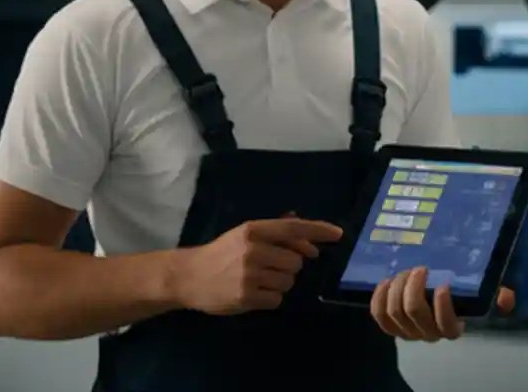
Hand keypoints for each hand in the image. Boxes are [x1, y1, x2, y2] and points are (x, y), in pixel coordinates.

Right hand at [169, 217, 342, 315]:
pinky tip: (253, 293)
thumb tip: (306, 232)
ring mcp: (250, 274)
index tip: (338, 234)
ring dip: (280, 283)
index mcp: (253, 230)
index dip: (318, 230)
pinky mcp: (246, 296)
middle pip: (296, 261)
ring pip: (288, 281)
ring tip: (259, 280)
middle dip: (290, 266)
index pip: (294, 228)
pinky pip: (277, 299)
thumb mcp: (245, 234)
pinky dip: (270, 298)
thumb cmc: (221, 253)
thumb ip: (275, 232)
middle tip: (271, 267)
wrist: (189, 276)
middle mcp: (253, 249)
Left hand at [370, 266, 515, 341]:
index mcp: (452, 328)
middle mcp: (429, 334)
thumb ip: (499, 294)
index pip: (446, 325)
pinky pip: (379, 315)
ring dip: (397, 287)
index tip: (444, 283)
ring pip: (395, 311)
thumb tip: (507, 297)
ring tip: (405, 271)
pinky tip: (387, 281)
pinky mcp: (390, 325)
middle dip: (413, 286)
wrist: (434, 295)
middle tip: (420, 268)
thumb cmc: (461, 292)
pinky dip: (380, 297)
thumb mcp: (484, 291)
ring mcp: (407, 332)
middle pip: (414, 312)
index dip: (443, 305)